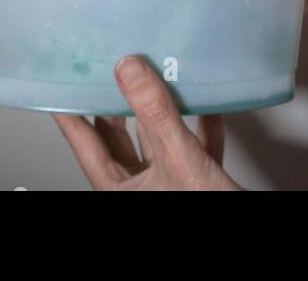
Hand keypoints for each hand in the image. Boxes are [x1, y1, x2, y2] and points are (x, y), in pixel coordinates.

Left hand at [52, 56, 242, 189]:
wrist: (246, 237)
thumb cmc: (206, 206)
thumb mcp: (177, 157)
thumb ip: (155, 114)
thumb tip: (129, 71)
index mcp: (119, 189)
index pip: (85, 143)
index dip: (72, 112)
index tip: (61, 83)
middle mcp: (140, 187)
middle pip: (119, 139)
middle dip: (115, 104)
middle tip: (107, 72)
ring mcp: (169, 183)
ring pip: (157, 139)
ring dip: (160, 109)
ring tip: (153, 76)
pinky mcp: (198, 179)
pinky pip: (195, 144)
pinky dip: (200, 120)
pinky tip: (207, 101)